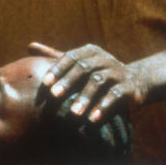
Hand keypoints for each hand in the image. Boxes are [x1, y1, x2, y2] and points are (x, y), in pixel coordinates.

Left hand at [28, 41, 147, 124]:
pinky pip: (115, 96)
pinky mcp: (129, 87)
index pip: (71, 57)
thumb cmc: (98, 73)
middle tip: (54, 96)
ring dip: (85, 98)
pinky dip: (103, 107)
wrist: (135, 81)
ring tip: (74, 114)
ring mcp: (118, 71)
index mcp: (90, 51)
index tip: (45, 84)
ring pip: (99, 82)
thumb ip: (56, 57)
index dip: (58, 69)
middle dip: (68, 82)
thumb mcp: (79, 63)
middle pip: (84, 68)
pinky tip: (92, 119)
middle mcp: (104, 58)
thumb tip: (30, 45)